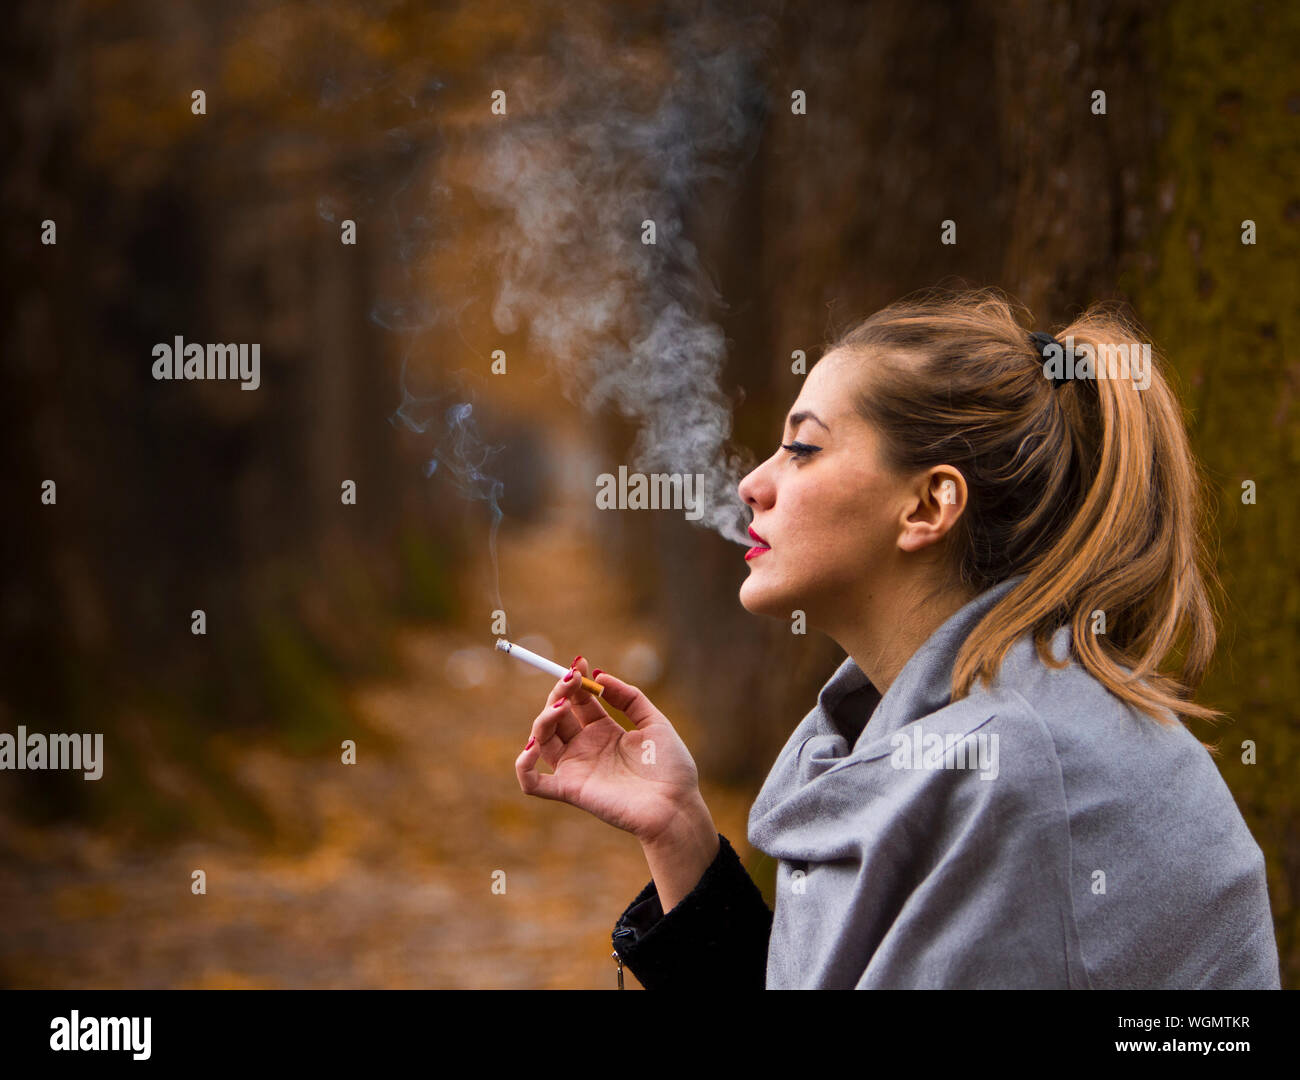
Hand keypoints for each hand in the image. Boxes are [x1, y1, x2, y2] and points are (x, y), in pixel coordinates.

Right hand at [515, 657, 705, 845]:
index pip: (578, 701)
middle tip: (571, 678)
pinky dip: (523, 765)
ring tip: (561, 705)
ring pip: (541, 740)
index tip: (579, 662)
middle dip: (559, 692)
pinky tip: (533, 746)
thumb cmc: (671, 768)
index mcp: (605, 732)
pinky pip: (532, 782)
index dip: (574, 681)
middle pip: (556, 715)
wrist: (676, 807)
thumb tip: (598, 676)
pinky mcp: (570, 790)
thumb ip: (629, 697)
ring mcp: (576, 769)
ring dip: (543, 718)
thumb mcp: (655, 722)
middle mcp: (586, 748)